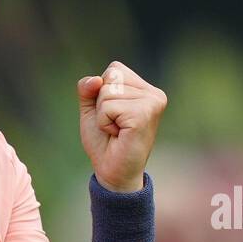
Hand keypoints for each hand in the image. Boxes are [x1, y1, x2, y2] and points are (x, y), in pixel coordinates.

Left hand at [77, 61, 166, 190]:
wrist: (112, 172)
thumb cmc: (105, 142)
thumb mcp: (92, 110)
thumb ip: (88, 89)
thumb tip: (96, 79)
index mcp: (146, 89)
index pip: (114, 69)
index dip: (101, 92)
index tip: (112, 115)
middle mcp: (154, 93)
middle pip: (109, 78)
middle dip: (101, 104)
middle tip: (114, 125)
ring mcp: (152, 102)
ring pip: (107, 92)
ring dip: (103, 115)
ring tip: (116, 131)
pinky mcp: (144, 114)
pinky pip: (108, 106)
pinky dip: (105, 122)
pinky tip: (118, 134)